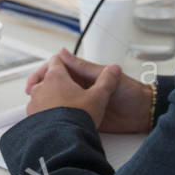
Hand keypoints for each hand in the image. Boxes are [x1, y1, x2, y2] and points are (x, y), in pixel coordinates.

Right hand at [26, 48, 153, 132]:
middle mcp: (79, 88)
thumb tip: (61, 53)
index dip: (43, 75)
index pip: (56, 70)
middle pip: (52, 87)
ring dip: (45, 105)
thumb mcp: (103, 75)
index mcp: (82, 75)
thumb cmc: (130, 91)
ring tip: (36, 110)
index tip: (35, 82)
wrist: (143, 113)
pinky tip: (49, 122)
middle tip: (31, 97)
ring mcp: (80, 103)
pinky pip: (67, 117)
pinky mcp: (84, 118)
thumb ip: (82, 66)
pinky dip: (57, 119)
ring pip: (56, 102)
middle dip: (39, 91)